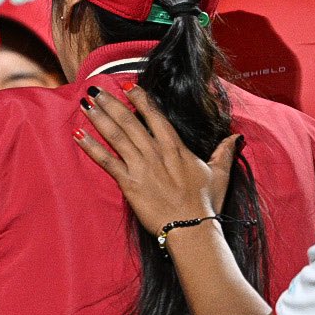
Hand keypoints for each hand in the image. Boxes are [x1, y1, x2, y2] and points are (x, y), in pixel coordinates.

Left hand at [74, 85, 239, 235]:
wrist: (192, 228)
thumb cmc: (206, 204)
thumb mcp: (219, 174)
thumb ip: (223, 152)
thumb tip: (235, 137)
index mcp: (175, 148)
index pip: (155, 116)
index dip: (140, 99)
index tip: (128, 85)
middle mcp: (156, 152)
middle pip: (130, 121)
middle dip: (111, 103)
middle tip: (96, 89)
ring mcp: (141, 167)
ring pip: (116, 136)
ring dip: (99, 118)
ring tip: (86, 103)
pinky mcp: (129, 183)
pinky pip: (107, 161)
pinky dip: (91, 148)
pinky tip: (79, 135)